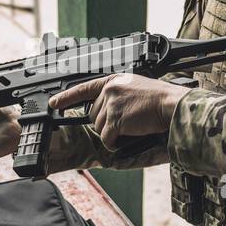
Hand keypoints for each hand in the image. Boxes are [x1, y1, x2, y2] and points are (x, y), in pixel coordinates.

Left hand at [49, 75, 189, 149]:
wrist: (171, 104)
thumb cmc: (159, 98)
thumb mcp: (135, 87)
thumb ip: (117, 95)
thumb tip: (106, 111)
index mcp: (113, 81)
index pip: (83, 88)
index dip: (66, 97)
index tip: (54, 103)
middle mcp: (108, 91)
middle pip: (94, 115)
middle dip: (107, 124)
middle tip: (127, 123)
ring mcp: (111, 105)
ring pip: (100, 128)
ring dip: (113, 134)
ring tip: (132, 128)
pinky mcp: (115, 120)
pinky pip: (107, 139)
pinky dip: (115, 144)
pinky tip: (128, 138)